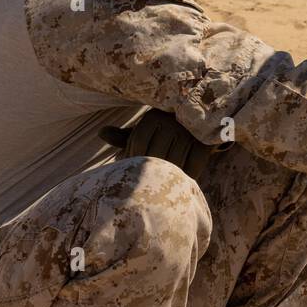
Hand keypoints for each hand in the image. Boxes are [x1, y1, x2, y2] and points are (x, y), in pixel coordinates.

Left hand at [100, 108, 223, 177]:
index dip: (133, 159)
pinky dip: (189, 176)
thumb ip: (125, 137)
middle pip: (155, 155)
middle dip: (151, 173)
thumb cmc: (164, 131)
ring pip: (175, 163)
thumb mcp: (145, 131)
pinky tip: (183, 181)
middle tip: (147, 187)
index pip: (138, 142)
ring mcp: (189, 132)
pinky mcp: (205, 142)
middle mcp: (170, 122)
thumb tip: (101, 133)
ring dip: (170, 178)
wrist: (200, 122)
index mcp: (152, 118)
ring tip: (163, 189)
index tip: (132, 174)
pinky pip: (194, 165)